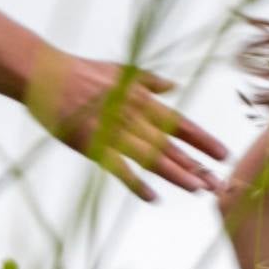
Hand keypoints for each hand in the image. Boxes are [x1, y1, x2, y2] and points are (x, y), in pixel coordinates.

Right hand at [28, 51, 229, 201]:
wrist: (45, 75)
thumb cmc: (82, 71)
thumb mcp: (121, 70)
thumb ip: (149, 81)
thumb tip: (174, 86)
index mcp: (142, 99)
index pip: (181, 124)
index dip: (203, 141)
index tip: (223, 155)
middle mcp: (134, 116)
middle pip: (172, 145)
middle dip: (197, 165)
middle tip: (219, 184)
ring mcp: (114, 132)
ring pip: (152, 157)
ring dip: (177, 174)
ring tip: (198, 189)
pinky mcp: (92, 145)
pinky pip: (119, 168)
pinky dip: (136, 184)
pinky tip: (153, 198)